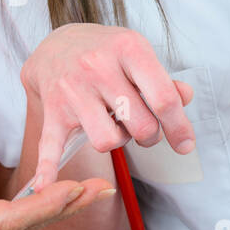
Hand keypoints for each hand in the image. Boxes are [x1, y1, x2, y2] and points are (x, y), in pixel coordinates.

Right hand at [0, 156, 112, 229]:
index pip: (11, 219)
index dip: (46, 205)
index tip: (74, 188)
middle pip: (27, 227)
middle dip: (67, 208)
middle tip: (104, 190)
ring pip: (24, 228)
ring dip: (59, 210)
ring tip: (92, 193)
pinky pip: (12, 226)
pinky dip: (39, 211)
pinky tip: (55, 199)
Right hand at [21, 23, 196, 187]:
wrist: (55, 45)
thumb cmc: (104, 53)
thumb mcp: (137, 54)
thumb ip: (163, 80)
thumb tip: (185, 97)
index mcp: (128, 48)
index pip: (163, 98)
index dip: (179, 127)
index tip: (185, 144)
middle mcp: (98, 66)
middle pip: (140, 124)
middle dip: (149, 135)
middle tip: (144, 129)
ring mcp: (73, 89)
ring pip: (108, 140)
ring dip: (118, 142)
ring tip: (116, 128)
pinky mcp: (53, 110)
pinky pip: (51, 145)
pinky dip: (47, 168)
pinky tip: (44, 184)